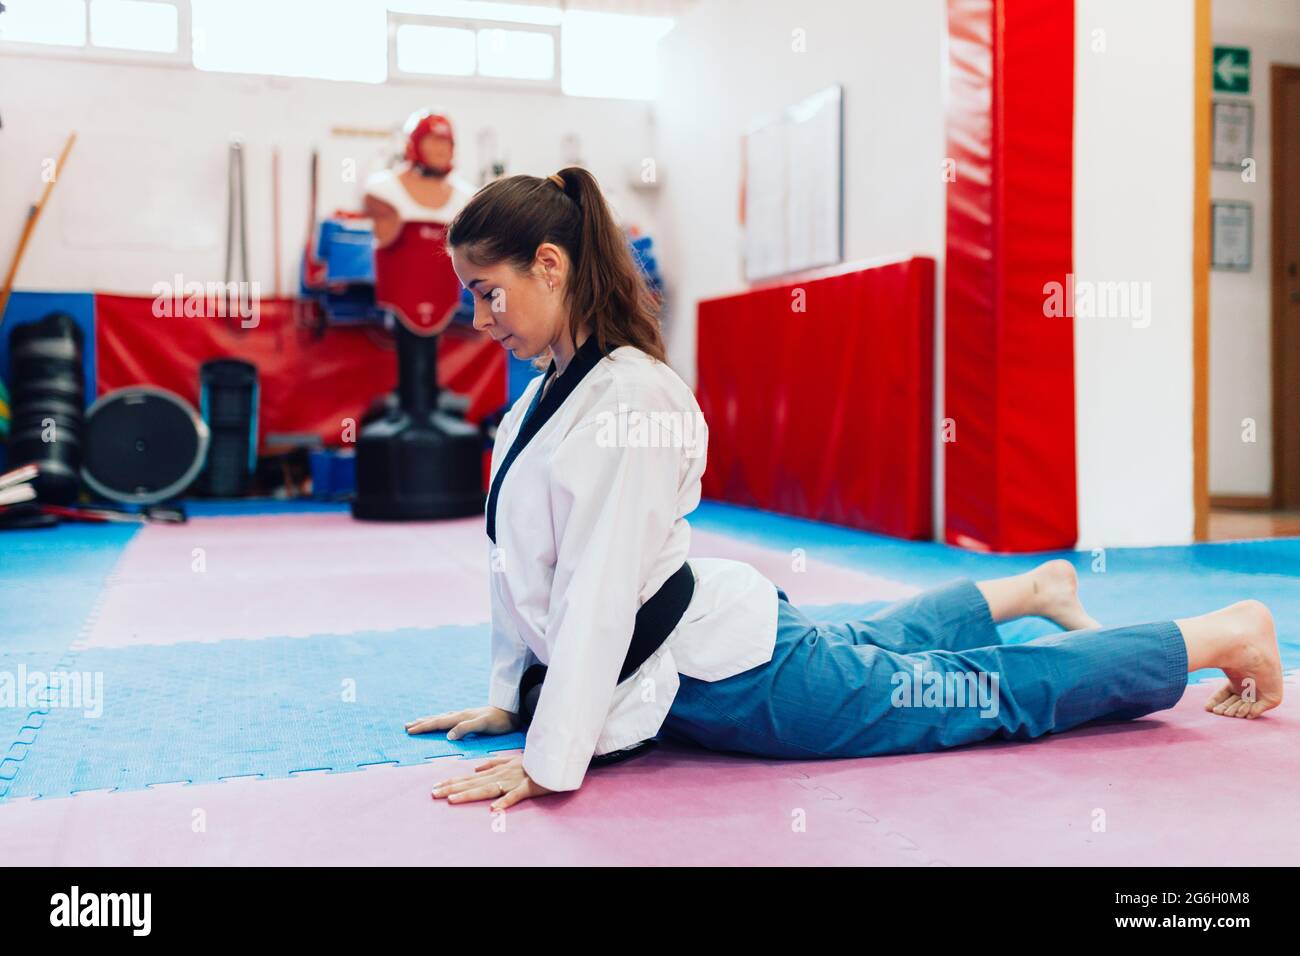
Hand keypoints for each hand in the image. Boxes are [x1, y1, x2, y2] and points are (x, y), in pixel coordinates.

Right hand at [405, 705, 517, 740]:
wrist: (512, 712)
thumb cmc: (499, 721)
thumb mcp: (483, 725)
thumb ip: (466, 728)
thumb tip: (448, 736)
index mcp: (461, 717)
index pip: (438, 722)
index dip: (424, 727)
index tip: (410, 730)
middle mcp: (461, 714)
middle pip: (437, 718)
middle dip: (422, 723)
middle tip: (406, 726)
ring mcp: (464, 715)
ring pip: (442, 717)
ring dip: (429, 720)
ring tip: (417, 721)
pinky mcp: (469, 717)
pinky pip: (449, 718)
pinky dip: (440, 720)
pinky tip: (440, 720)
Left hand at [431, 754, 554, 809]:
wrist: (553, 758)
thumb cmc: (531, 761)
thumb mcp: (510, 759)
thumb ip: (493, 763)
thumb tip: (476, 767)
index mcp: (495, 771)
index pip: (469, 777)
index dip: (452, 782)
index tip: (435, 787)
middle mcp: (499, 775)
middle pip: (472, 783)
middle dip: (452, 789)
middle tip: (433, 794)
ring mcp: (512, 781)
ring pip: (487, 789)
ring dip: (469, 794)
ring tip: (452, 800)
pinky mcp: (527, 788)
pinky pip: (515, 796)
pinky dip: (505, 801)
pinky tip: (494, 809)